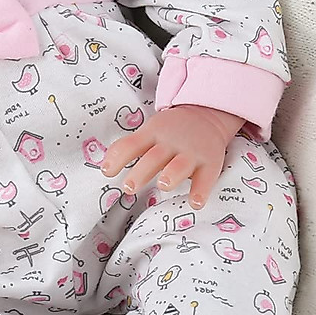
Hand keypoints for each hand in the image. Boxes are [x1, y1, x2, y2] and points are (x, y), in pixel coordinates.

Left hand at [100, 105, 244, 209]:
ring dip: (171, 175)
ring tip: (162, 185)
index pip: (130, 144)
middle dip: (141, 172)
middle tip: (129, 187)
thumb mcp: (150, 130)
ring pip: (179, 165)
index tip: (106, 172)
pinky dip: (200, 191)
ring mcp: (191, 153)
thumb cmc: (172, 129)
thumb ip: (131, 147)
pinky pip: (206, 178)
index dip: (117, 157)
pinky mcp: (209, 163)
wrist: (207, 113)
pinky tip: (194, 202)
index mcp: (152, 134)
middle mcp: (171, 143)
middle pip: (154, 157)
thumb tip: (106, 169)